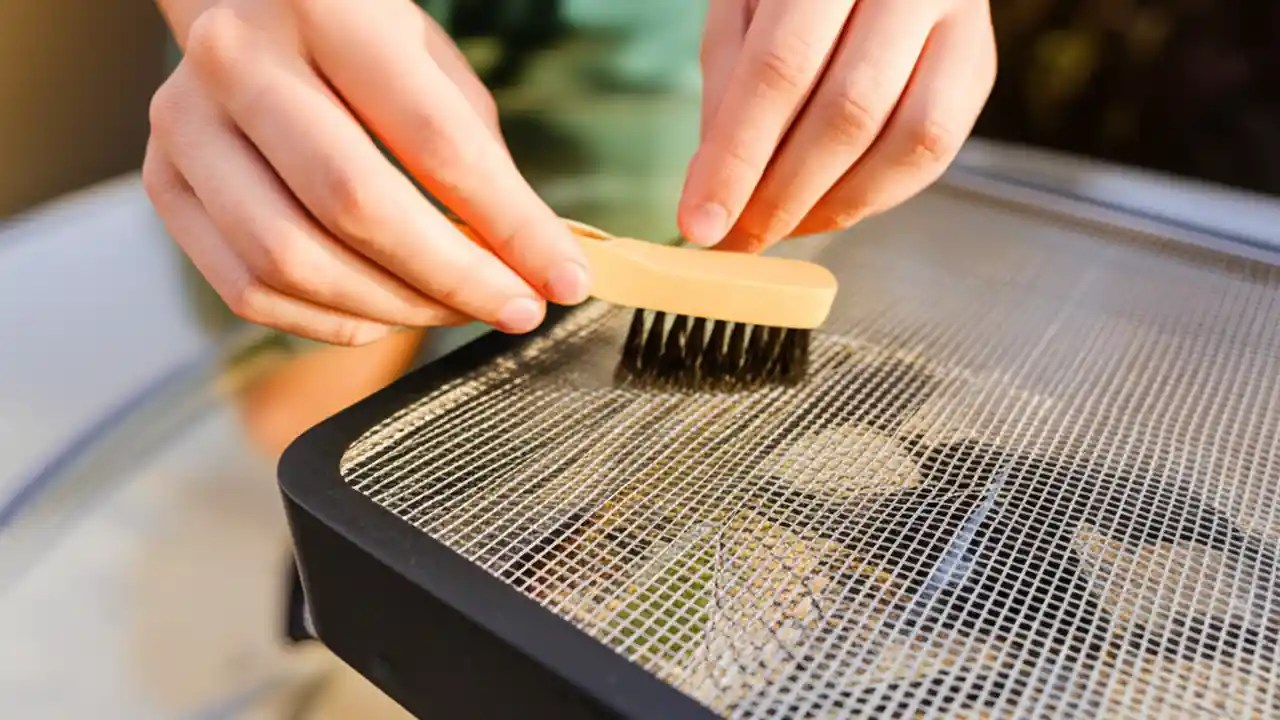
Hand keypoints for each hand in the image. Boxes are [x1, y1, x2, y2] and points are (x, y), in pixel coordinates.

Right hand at [145, 0, 590, 344]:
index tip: (562, 278)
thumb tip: (530, 263)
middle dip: (453, 278)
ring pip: (292, 261)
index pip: (434, 141)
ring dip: (393, 308)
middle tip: (513, 308)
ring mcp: (186, 123)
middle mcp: (238, 59)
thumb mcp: (432, 68)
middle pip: (355, 206)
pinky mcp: (163, 181)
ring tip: (452, 307)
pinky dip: (330, 321)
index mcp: (324, 6)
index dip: (509, 225)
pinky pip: (248, 290)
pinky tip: (384, 311)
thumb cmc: (359, 41)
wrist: (244, 9)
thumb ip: (476, 158)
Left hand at [681, 0, 996, 251]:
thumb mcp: (742, 4)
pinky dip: (874, 195)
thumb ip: (728, 82)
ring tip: (777, 226)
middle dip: (783, 196)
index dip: (738, 156)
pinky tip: (825, 205)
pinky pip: (934, 153)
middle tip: (737, 239)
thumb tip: (717, 185)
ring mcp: (961, 22)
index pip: (781, 67)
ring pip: (905, 142)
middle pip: (848, 112)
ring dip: (833, 206)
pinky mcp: (979, 65)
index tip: (701, 223)